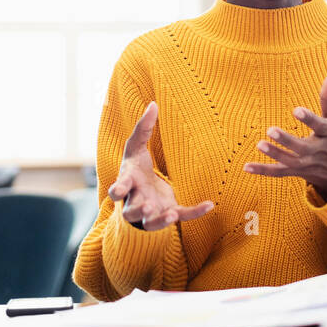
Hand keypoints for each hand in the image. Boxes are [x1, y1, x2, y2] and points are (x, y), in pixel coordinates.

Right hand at [108, 101, 212, 230]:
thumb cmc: (137, 168)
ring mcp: (154, 210)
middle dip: (138, 210)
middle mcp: (137, 201)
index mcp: (128, 183)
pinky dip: (195, 213)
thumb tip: (153, 104)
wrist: (146, 189)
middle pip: (132, 211)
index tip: (118, 191)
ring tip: (170, 215)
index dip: (117, 190)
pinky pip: (183, 216)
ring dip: (160, 221)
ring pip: (152, 222)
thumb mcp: (136, 148)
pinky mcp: (171, 212)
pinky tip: (209, 205)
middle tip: (147, 206)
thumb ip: (142, 128)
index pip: (118, 189)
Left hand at [244, 72, 326, 200]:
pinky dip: (263, 171)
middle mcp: (319, 151)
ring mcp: (307, 164)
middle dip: (286, 140)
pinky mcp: (297, 172)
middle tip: (270, 130)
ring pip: (290, 161)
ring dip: (274, 154)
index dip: (308, 119)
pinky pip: (279, 172)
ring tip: (259, 144)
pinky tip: (246, 166)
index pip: (320, 126)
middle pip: (301, 147)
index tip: (295, 110)